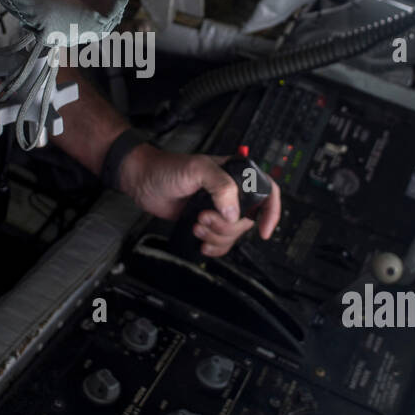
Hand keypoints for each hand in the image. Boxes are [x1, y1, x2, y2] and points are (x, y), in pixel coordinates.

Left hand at [118, 145, 281, 256]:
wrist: (143, 182)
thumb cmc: (167, 168)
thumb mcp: (198, 168)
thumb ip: (221, 186)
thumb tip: (233, 212)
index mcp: (235, 174)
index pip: (266, 191)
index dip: (271, 212)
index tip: (263, 230)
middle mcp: (230, 193)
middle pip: (248, 220)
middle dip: (226, 226)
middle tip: (204, 217)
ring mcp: (218, 209)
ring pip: (234, 234)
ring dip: (216, 236)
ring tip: (196, 225)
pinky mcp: (206, 223)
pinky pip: (221, 242)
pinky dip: (214, 246)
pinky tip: (202, 242)